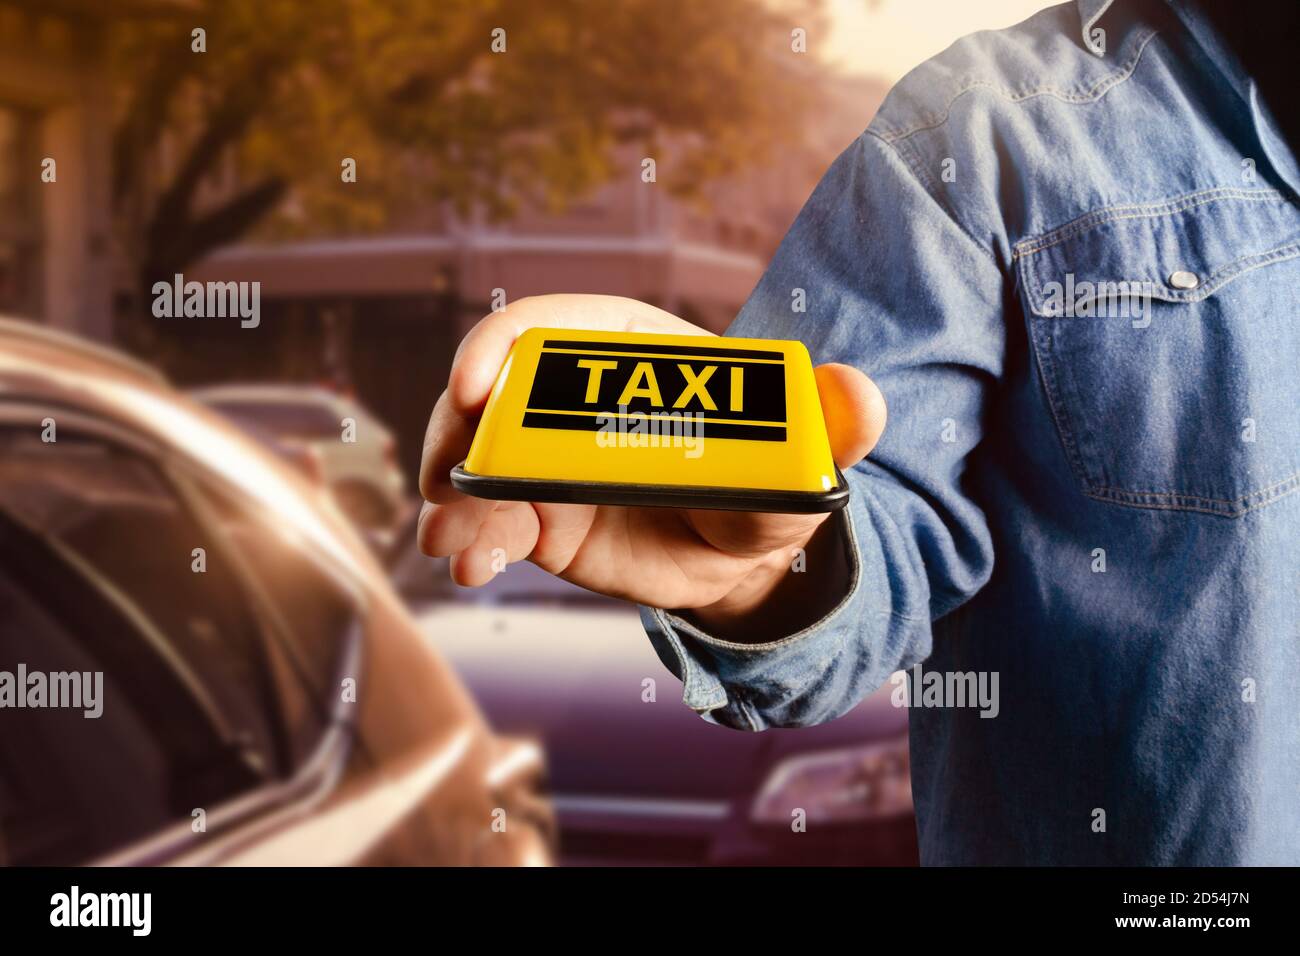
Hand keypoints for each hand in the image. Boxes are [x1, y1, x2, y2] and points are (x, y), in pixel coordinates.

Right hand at [417, 294, 885, 639]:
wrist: (739, 563)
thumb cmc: (769, 489)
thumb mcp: (800, 463)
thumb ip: (825, 429)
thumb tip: (861, 399)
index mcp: (634, 354)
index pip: (560, 325)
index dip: (508, 342)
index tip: (478, 383)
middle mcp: (579, 397)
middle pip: (498, 388)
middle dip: (460, 426)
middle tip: (448, 477)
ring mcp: (551, 457)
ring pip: (481, 458)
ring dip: (454, 496)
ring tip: (451, 543)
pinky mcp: (538, 514)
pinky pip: (490, 519)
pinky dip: (470, 540)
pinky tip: (469, 567)